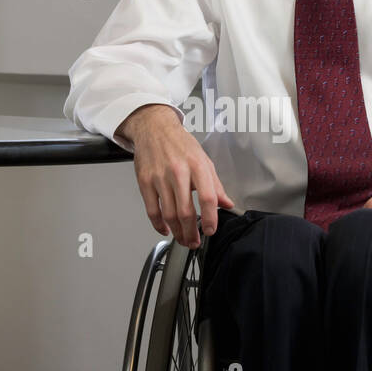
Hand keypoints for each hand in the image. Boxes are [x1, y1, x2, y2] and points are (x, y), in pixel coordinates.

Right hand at [117, 104, 235, 248]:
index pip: (208, 198)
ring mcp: (159, 178)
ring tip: (183, 239)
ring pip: (169, 214)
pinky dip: (158, 225)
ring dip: (177, 232)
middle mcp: (178, 172)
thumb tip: (227, 203)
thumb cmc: (180, 143)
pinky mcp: (144, 182)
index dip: (210, 219)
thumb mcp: (204, 160)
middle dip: (192, 233)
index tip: (210, 230)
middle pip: (186, 211)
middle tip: (195, 242)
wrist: (154, 128)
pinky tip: (165, 229)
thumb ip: (216, 184)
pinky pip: (152, 210)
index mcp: (197, 166)